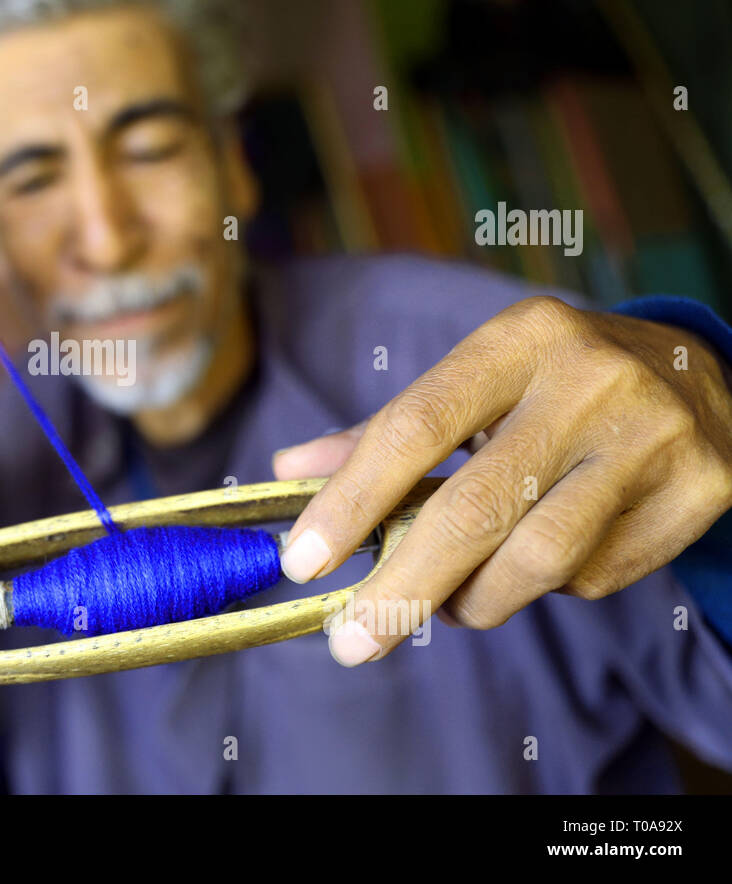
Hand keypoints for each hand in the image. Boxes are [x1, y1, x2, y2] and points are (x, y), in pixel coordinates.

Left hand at [272, 296, 731, 666]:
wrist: (702, 376)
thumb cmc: (555, 384)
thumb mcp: (477, 382)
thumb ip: (385, 431)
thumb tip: (289, 473)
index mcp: (519, 340)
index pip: (414, 426)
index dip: (351, 501)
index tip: (302, 561)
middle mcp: (590, 381)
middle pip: (474, 509)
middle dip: (401, 588)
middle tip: (351, 640)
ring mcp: (653, 438)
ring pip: (538, 559)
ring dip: (475, 601)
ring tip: (449, 606)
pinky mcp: (700, 491)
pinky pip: (596, 575)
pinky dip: (548, 589)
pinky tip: (538, 565)